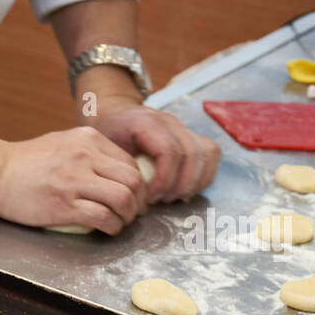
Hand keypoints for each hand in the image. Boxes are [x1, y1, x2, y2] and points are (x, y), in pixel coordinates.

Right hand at [0, 128, 147, 234]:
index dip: (138, 185)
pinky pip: (102, 217)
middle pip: (133, 181)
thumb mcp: (62, 143)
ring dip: (127, 216)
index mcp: (88, 140)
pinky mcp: (64, 205)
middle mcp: (85, 157)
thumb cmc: (23, 162)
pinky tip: (108, 230)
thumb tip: (111, 171)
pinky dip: (112, 227)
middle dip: (139, 202)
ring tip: (120, 223)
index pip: (130, 163)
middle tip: (133, 213)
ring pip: (123, 199)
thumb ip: (88, 152)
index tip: (133, 197)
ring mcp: (74, 181)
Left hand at [85, 95, 220, 202]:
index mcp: (147, 122)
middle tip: (163, 200)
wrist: (114, 113)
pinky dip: (203, 175)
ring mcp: (184, 127)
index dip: (164, 180)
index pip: (169, 151)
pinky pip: (211, 154)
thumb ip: (119, 167)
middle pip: (193, 153)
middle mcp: (171, 122)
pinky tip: (185, 190)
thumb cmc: (107, 134)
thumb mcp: (103, 147)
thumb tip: (132, 196)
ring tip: (175, 197)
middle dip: (181, 184)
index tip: (151, 198)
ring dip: (195, 181)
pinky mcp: (192, 135)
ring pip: (208, 152)